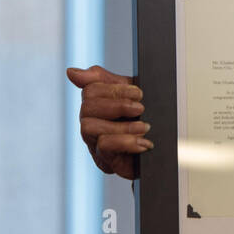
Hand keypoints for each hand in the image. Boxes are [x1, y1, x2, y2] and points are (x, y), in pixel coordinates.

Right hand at [66, 65, 151, 179]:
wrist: (162, 150)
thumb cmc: (145, 119)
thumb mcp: (131, 94)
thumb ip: (106, 80)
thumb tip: (71, 72)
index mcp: (97, 105)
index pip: (90, 90)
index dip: (114, 90)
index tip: (138, 94)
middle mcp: (90, 123)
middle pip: (87, 107)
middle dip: (118, 105)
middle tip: (140, 109)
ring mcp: (94, 143)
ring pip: (90, 127)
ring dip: (123, 126)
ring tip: (145, 127)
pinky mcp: (103, 160)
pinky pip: (104, 146)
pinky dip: (126, 142)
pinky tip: (144, 143)